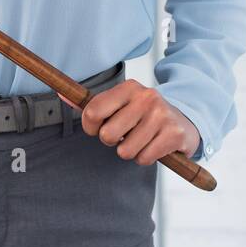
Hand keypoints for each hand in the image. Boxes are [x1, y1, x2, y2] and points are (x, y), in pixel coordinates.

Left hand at [56, 79, 200, 166]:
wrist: (185, 120)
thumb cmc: (144, 114)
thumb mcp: (121, 103)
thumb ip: (91, 103)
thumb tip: (61, 94)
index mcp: (129, 87)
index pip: (92, 111)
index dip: (90, 127)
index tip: (98, 129)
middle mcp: (146, 98)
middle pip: (107, 135)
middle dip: (112, 141)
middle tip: (125, 134)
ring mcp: (161, 115)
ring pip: (125, 151)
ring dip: (131, 151)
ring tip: (141, 139)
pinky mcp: (174, 134)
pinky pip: (143, 158)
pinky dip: (145, 157)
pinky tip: (153, 146)